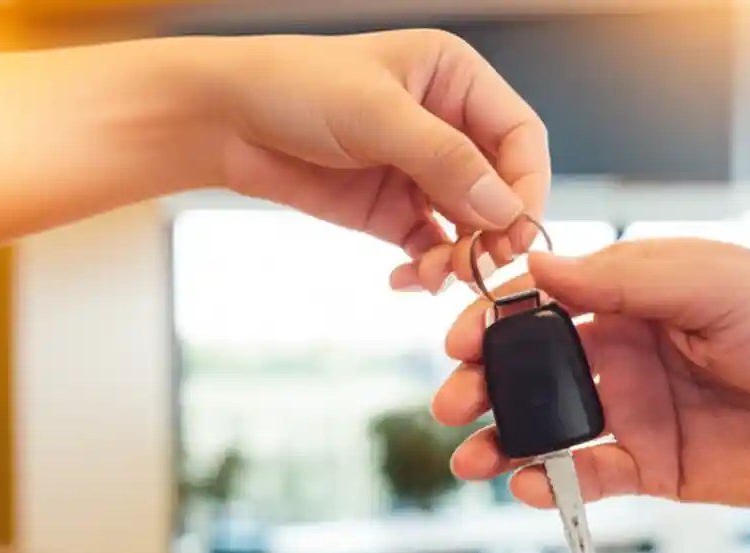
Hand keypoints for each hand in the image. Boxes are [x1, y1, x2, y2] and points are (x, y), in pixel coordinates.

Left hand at [189, 31, 549, 292]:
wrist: (222, 120)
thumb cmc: (292, 86)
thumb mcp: (376, 114)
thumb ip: (445, 161)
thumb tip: (505, 209)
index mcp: (455, 78)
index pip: (520, 135)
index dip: (526, 184)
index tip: (517, 230)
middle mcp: (446, 123)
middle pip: (500, 188)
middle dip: (492, 230)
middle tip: (479, 264)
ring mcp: (420, 170)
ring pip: (469, 225)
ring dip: (460, 256)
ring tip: (434, 275)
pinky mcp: (392, 209)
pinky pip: (430, 246)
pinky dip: (427, 268)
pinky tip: (408, 279)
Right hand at [432, 239, 749, 545]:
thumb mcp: (711, 281)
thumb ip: (622, 278)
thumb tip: (537, 267)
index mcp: (636, 296)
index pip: (546, 304)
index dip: (496, 320)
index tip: (460, 338)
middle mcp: (627, 352)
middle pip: (535, 368)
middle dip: (486, 384)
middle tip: (451, 401)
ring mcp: (638, 410)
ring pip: (552, 425)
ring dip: (505, 438)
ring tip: (468, 456)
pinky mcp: (657, 465)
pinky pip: (592, 474)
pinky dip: (555, 481)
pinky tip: (530, 483)